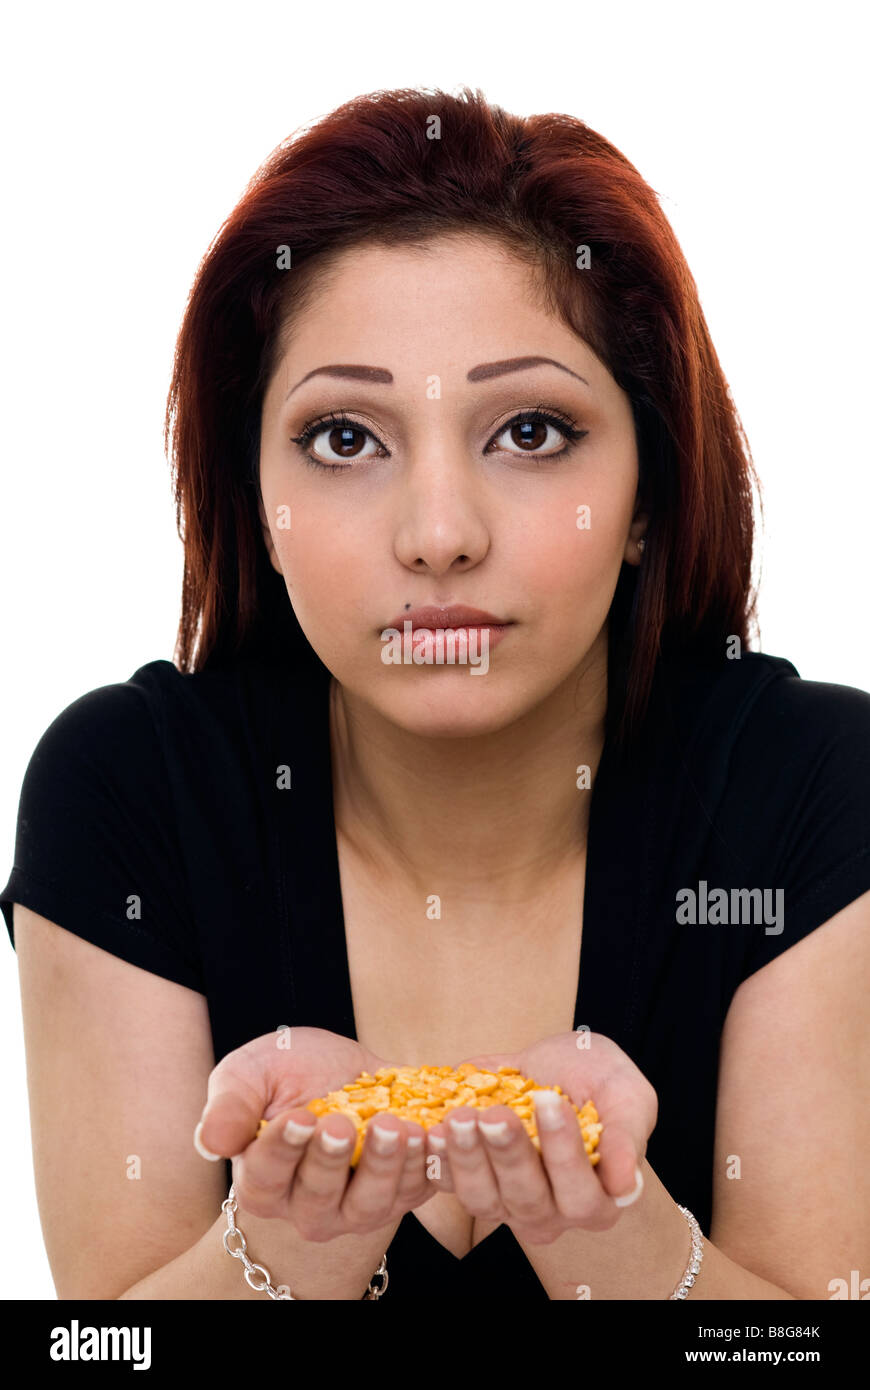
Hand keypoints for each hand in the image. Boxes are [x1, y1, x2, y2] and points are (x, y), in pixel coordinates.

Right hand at [193, 1026, 431, 1239]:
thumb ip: (230, 1103)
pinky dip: (428, 1163)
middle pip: (318, 1198)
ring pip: (370, 1204)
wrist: (341, 1071)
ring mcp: (357, 1206)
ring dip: (385, 1166)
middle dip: (331, 1161)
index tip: (299, 1116)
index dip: (283, 1149)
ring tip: (394, 1126)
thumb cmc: (286, 1074)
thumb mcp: (250, 1072)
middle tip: (342, 1123)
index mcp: (263, 1182)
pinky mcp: (402, 1193)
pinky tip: (432, 1131)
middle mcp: (308, 1208)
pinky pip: (417, 1190)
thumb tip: (210, 1141)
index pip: (267, 1176)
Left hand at [425, 1031, 657, 1244]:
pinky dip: (437, 1158)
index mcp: (597, 1201)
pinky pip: (446, 1182)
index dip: (563, 1151)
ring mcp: (506, 1203)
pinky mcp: (470, 1182)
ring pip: (482, 1198)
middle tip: (495, 1115)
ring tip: (460, 1117)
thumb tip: (625, 1184)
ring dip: (467, 1158)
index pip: (580, 1193)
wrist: (561, 1064)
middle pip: (527, 1199)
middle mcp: (551, 1212)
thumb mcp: (627, 1096)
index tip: (550, 1101)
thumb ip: (626, 1138)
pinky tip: (432, 1129)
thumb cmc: (602, 1081)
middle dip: (508, 1154)